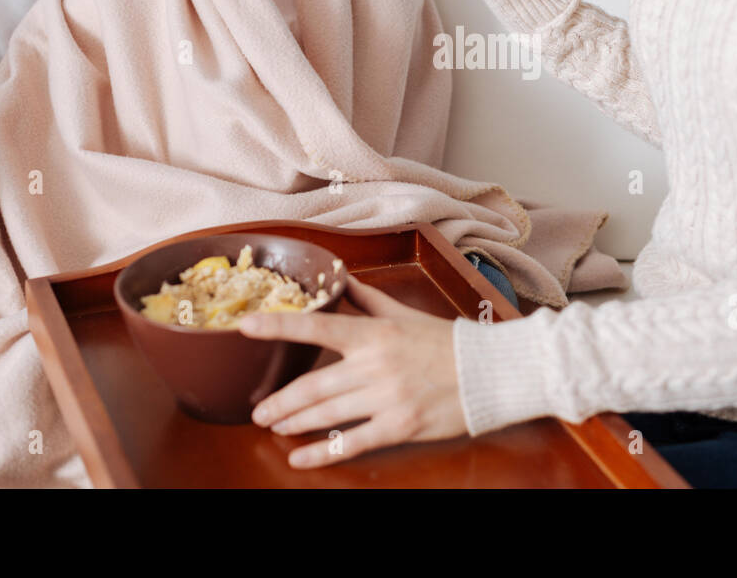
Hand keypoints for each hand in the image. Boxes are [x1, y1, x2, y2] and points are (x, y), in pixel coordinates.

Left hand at [238, 276, 466, 468]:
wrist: (490, 372)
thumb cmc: (447, 342)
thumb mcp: (405, 314)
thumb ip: (367, 299)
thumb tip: (341, 277)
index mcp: (375, 334)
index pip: (317, 328)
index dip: (278, 326)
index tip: (246, 327)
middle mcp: (376, 366)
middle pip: (313, 385)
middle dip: (279, 400)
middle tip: (258, 409)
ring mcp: (387, 398)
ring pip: (326, 414)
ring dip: (294, 422)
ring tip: (275, 426)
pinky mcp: (400, 427)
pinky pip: (352, 443)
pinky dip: (321, 453)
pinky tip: (300, 458)